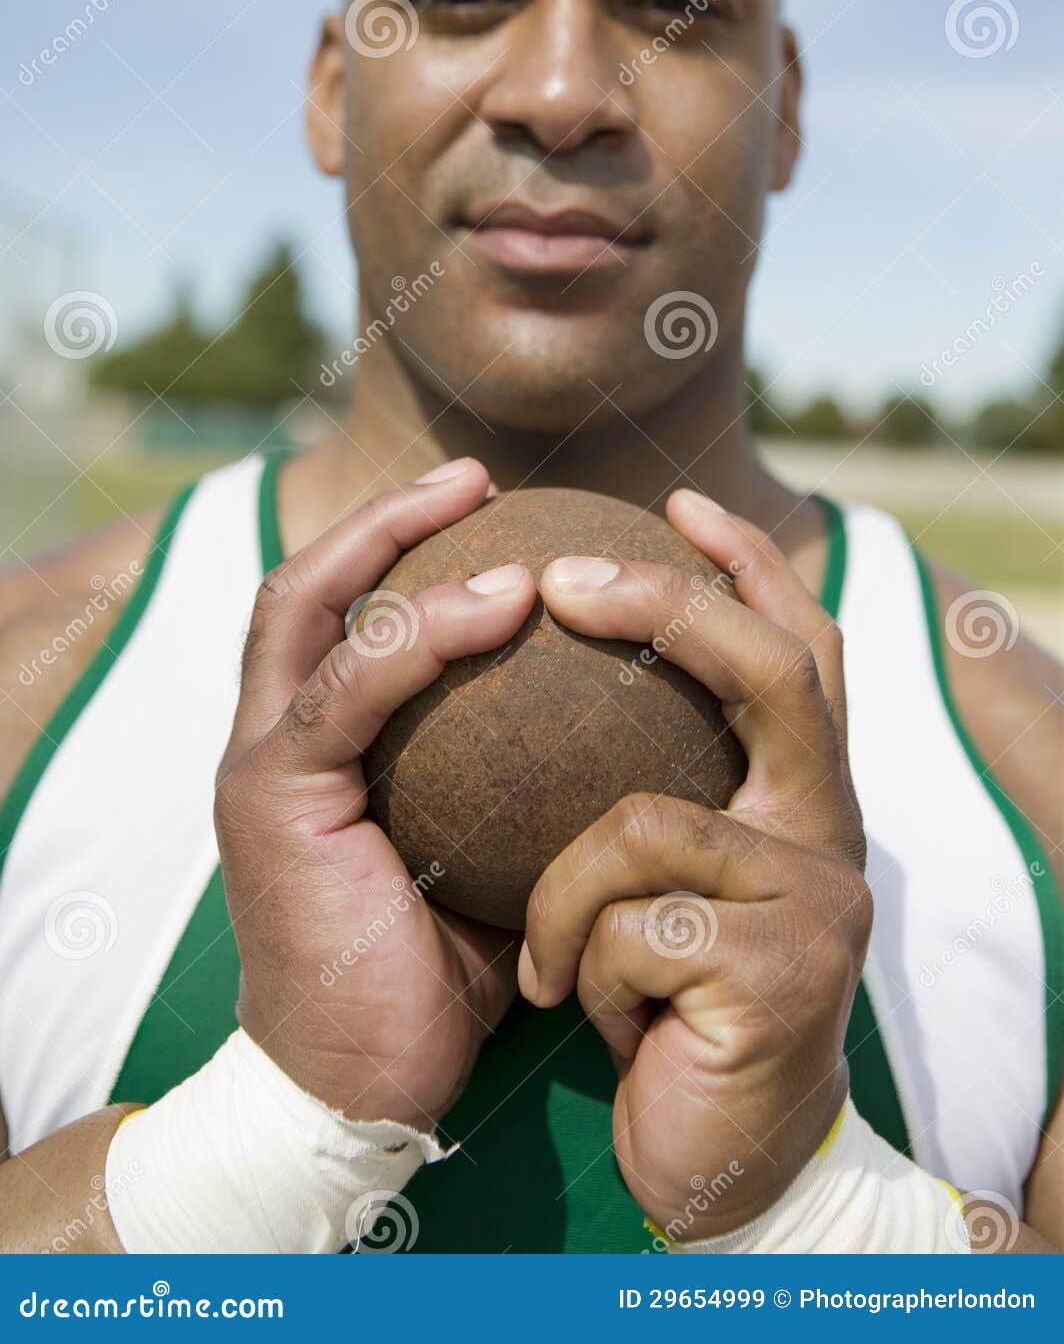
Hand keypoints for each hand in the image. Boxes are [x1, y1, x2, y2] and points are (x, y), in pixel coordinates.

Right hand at [214, 458, 535, 1130]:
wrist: (366, 1081)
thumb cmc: (441, 966)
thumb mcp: (491, 847)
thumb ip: (519, 774)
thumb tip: (623, 711)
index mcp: (317, 743)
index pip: (343, 610)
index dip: (400, 542)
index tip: (489, 503)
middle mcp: (275, 734)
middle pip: (305, 582)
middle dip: (385, 516)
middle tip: (475, 479)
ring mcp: (263, 761)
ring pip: (307, 609)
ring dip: (397, 550)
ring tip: (487, 515)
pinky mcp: (272, 800)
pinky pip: (347, 691)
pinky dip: (420, 637)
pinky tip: (501, 606)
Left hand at [524, 489, 869, 1237]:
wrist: (710, 1167)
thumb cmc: (660, 1008)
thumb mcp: (647, 881)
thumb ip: (641, 784)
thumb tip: (549, 669)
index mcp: (799, 801)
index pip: (794, 648)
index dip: (746, 566)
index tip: (675, 502)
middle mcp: (832, 835)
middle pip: (772, 673)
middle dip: (664, 610)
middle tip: (560, 582)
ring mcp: (820, 905)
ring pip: (643, 821)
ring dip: (562, 899)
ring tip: (547, 964)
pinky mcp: (785, 978)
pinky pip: (624, 927)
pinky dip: (576, 973)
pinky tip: (602, 1026)